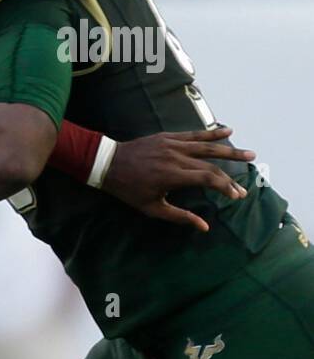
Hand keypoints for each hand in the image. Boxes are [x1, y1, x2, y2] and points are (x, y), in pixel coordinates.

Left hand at [102, 126, 254, 231]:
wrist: (107, 163)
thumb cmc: (128, 189)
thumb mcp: (151, 207)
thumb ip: (179, 216)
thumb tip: (204, 227)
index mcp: (173, 175)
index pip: (208, 179)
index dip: (226, 187)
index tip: (237, 196)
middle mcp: (176, 157)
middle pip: (211, 165)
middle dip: (230, 177)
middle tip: (245, 186)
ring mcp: (172, 144)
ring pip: (207, 146)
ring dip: (230, 151)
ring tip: (250, 154)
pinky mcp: (167, 137)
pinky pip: (193, 134)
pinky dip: (211, 133)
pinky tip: (227, 132)